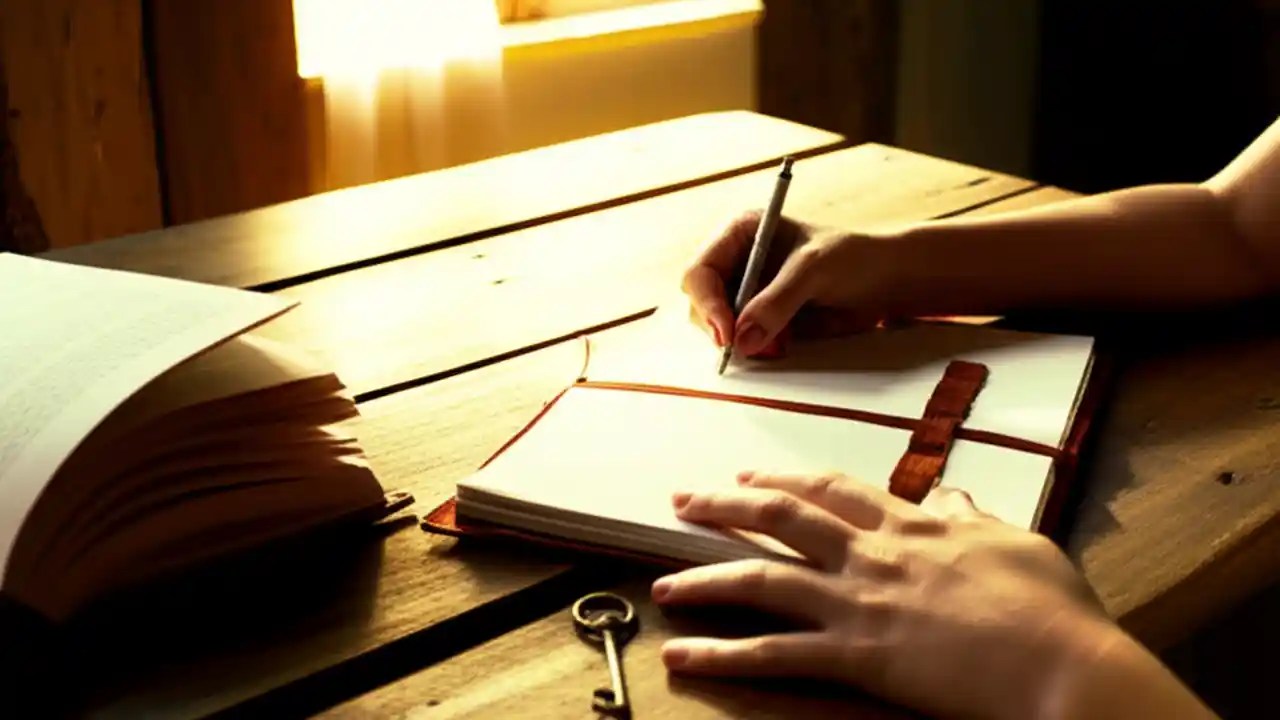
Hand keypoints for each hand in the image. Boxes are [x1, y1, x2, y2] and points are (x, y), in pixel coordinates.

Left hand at [651, 473, 1126, 719]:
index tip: (750, 475)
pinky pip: (774, 654)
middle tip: (684, 501)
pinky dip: (723, 656)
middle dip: (725, 505)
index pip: (834, 489)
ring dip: (705, 578)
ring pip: (761, 580)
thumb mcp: (1019, 543)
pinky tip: (685, 655)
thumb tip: (953, 494)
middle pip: (782, 517)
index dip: (785, 479)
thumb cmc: (1051, 609)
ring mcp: (859, 603)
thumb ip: (975, 516)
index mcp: (912, 525)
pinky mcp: (856, 655)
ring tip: (664, 582)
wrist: (1063, 664)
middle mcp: (873, 555)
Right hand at [681, 211, 896, 355]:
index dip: (707, 302)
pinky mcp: (762, 317)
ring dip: (741, 340)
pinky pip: (742, 340)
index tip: (726, 333)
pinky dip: (756, 348)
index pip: (700, 270)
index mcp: (741, 233)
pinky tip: (784, 343)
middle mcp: (737, 261)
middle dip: (721, 326)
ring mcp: (747, 291)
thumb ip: (776, 302)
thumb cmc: (855, 258)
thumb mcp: (814, 271)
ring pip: (719, 325)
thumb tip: (741, 340)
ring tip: (780, 342)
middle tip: (744, 347)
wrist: (888, 281)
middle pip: (701, 302)